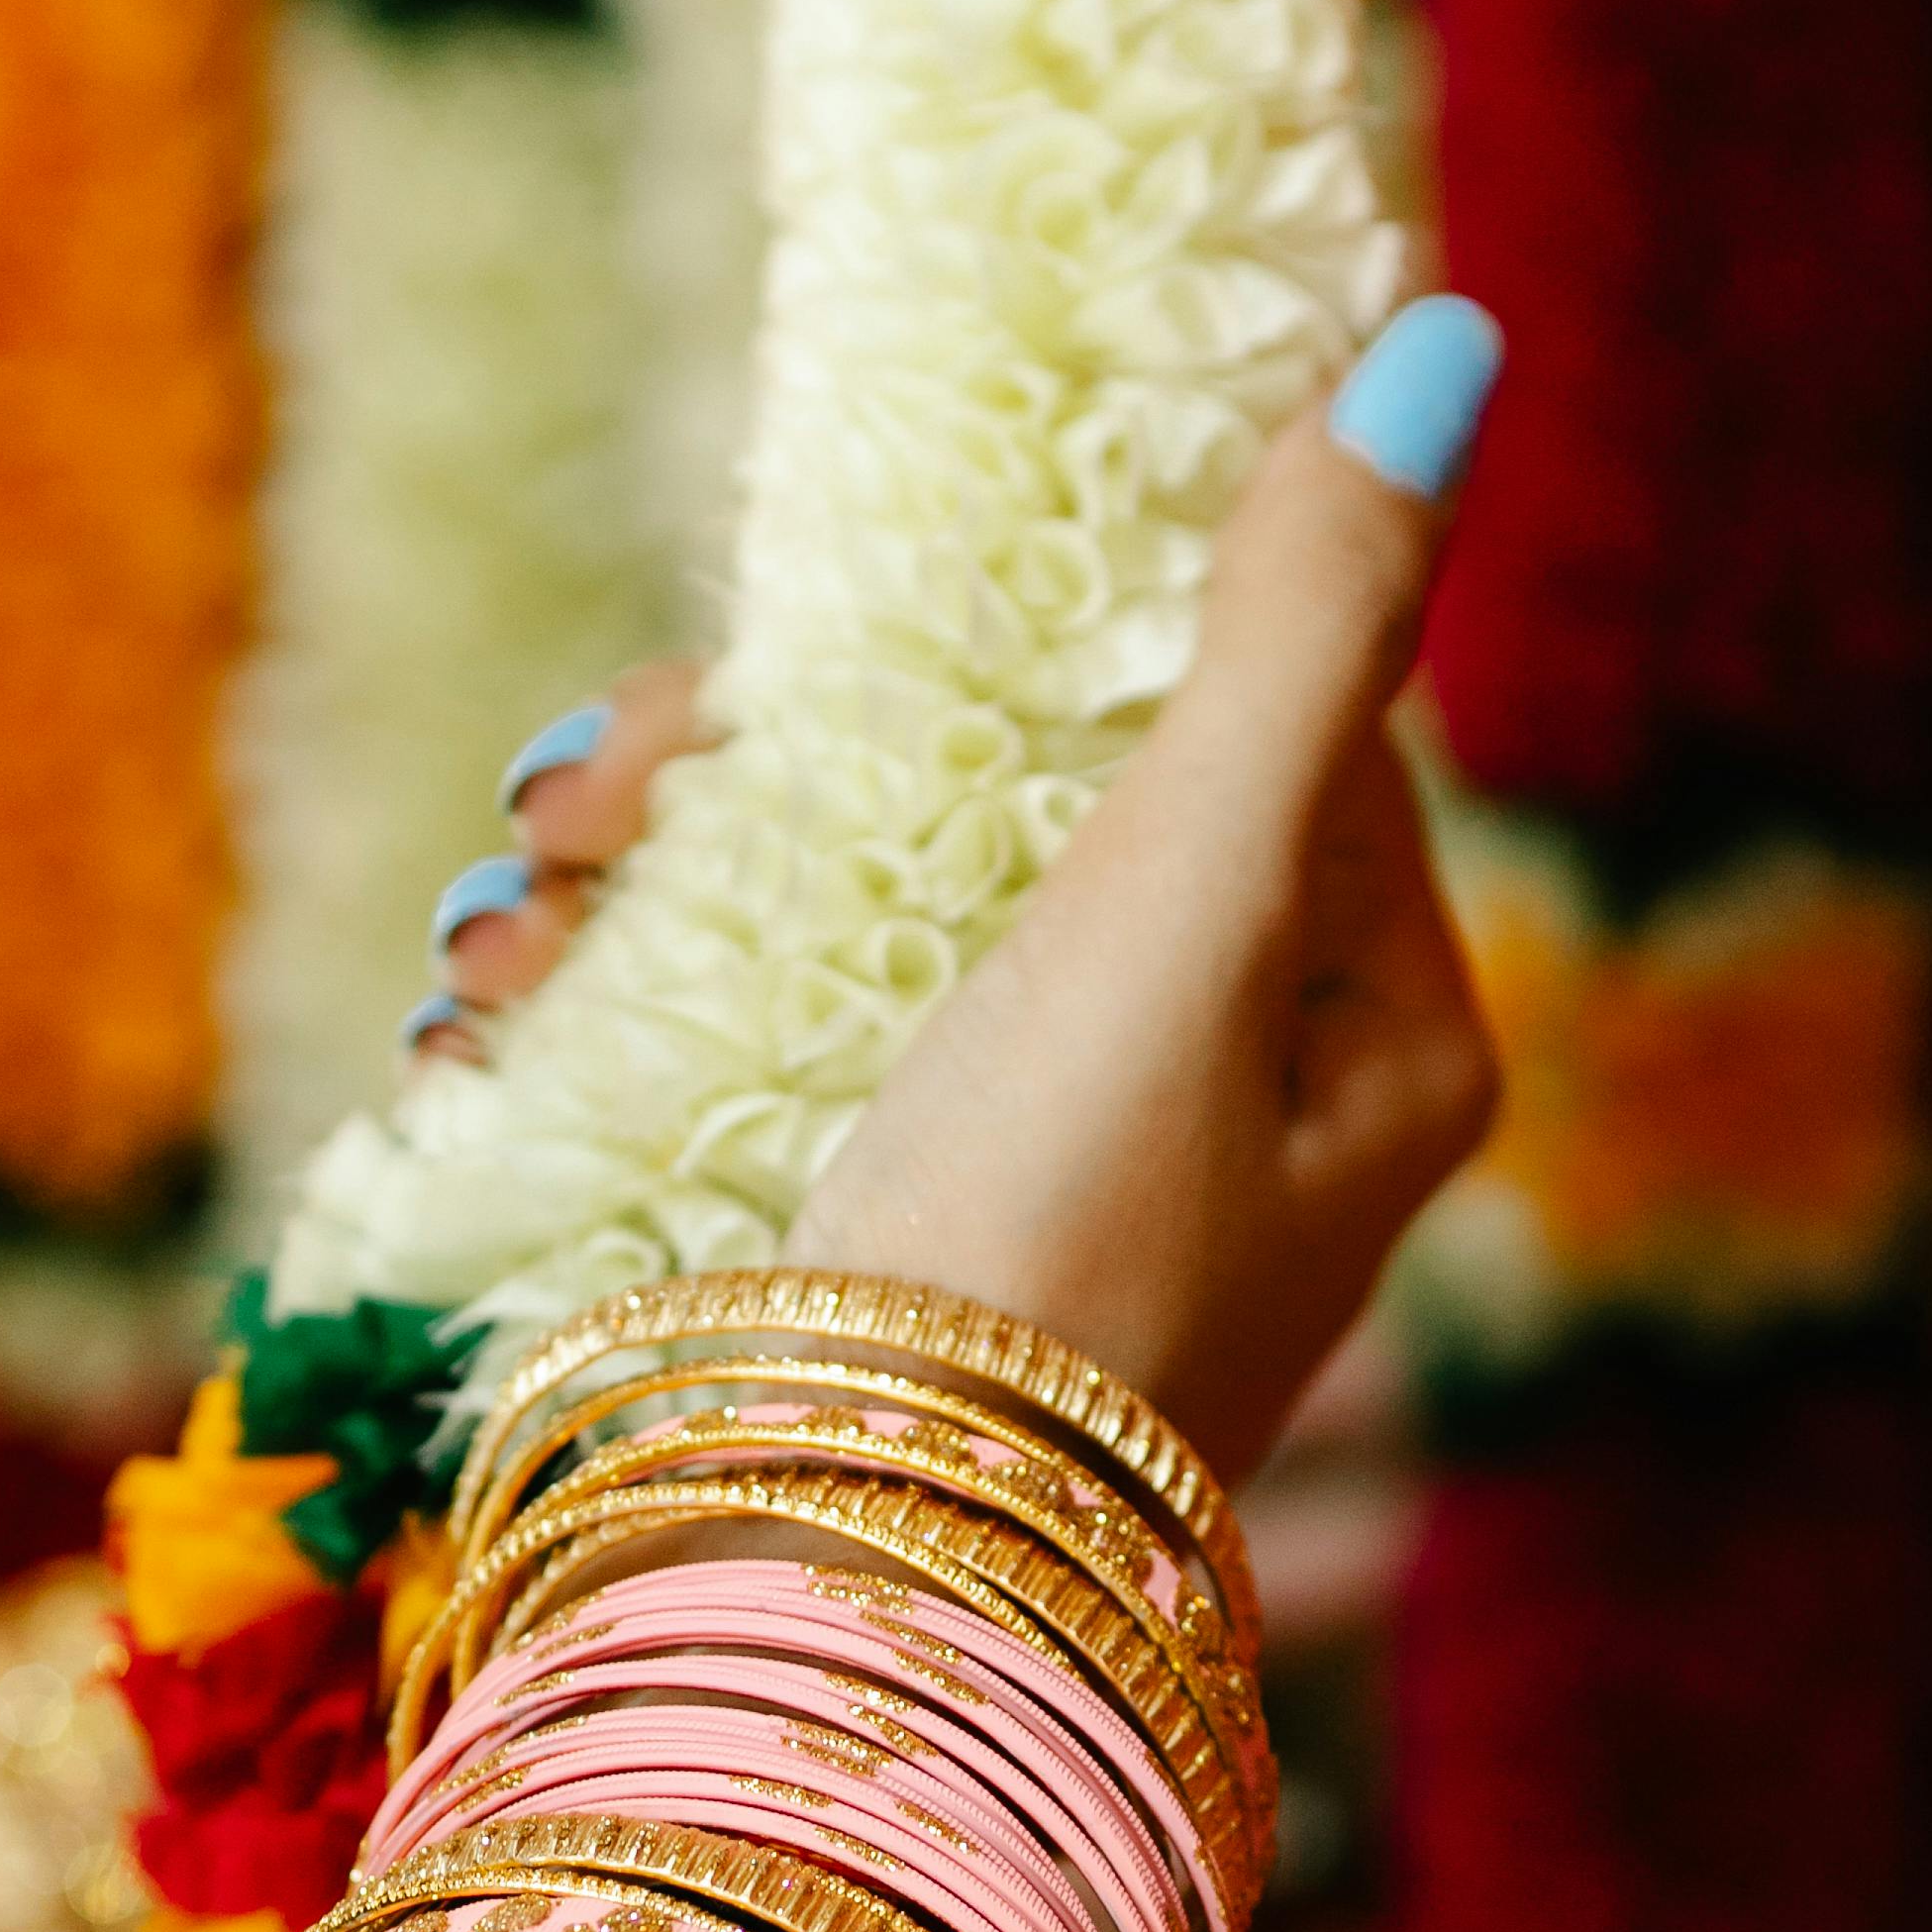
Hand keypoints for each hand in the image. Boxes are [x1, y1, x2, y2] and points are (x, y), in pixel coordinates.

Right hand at [448, 318, 1499, 1480]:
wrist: (856, 1585)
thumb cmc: (1049, 1246)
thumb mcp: (1184, 907)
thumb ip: (1294, 635)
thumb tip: (1435, 346)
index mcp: (1375, 1036)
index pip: (1235, 729)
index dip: (1024, 651)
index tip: (803, 656)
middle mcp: (1239, 1119)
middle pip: (1005, 822)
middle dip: (765, 784)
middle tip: (581, 792)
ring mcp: (1054, 1200)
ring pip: (854, 936)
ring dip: (650, 894)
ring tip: (502, 927)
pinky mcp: (896, 1274)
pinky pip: (766, 1071)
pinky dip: (626, 1024)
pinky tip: (496, 1018)